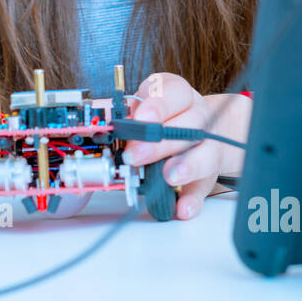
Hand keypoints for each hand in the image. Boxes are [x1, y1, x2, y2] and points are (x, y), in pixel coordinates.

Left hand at [119, 73, 251, 219]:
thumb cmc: (162, 116)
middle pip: (189, 125)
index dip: (158, 105)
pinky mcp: (208, 175)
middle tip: (137, 155)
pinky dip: (193, 199)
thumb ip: (120, 113)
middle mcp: (197, 117)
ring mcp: (206, 146)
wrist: (196, 127)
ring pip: (205, 154)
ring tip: (168, 177)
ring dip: (186, 166)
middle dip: (161, 143)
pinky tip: (182, 207)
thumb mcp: (140, 105)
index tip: (142, 118)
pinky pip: (204, 187)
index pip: (174, 93)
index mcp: (178, 95)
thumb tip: (93, 124)